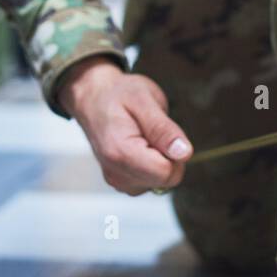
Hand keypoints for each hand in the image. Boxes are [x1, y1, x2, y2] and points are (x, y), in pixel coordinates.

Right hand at [56, 57, 192, 195]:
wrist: (93, 97)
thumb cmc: (117, 94)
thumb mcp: (145, 100)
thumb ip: (164, 129)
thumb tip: (184, 153)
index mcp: (121, 153)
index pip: (167, 173)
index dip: (174, 151)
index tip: (161, 131)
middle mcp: (116, 173)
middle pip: (164, 180)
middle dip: (168, 156)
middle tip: (152, 130)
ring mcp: (117, 180)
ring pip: (159, 182)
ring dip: (160, 159)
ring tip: (143, 135)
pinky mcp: (120, 182)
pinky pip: (150, 181)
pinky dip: (151, 164)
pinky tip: (140, 144)